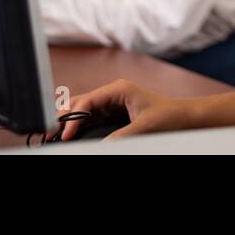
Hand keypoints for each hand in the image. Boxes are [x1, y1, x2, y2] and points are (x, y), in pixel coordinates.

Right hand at [50, 79, 190, 141]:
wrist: (184, 118)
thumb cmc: (169, 116)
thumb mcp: (143, 127)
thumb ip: (120, 136)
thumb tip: (100, 145)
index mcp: (119, 89)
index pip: (87, 101)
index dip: (73, 118)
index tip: (66, 134)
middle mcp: (112, 93)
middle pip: (79, 103)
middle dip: (64, 117)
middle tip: (50, 133)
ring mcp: (111, 103)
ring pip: (82, 110)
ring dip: (69, 122)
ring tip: (55, 135)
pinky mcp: (112, 114)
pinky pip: (90, 118)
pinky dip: (78, 126)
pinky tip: (69, 135)